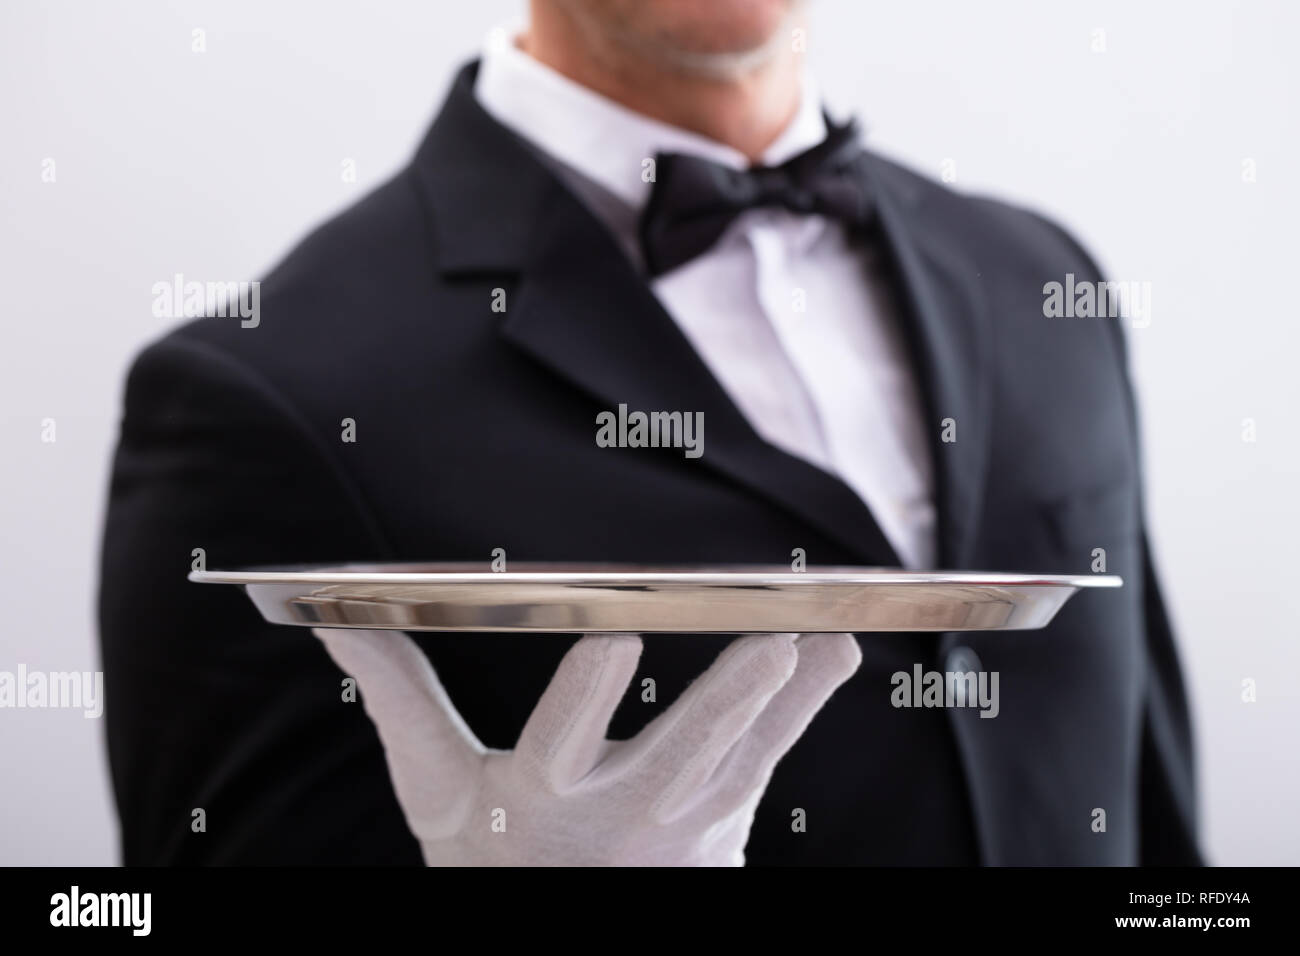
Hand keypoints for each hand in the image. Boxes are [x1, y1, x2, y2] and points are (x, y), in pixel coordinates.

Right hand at [313, 627, 860, 865]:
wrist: (565, 912)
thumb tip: (328, 615)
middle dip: (726, 702)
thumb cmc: (492, 852)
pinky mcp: (725, 823)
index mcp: (541, 801)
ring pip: (743, 756)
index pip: (560, 746)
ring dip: (788, 701)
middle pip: (681, 756)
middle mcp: (621, 817)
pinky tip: (838, 651)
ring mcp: (684, 827)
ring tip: (824, 641)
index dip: (586, 698)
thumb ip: (398, 697)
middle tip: (771, 649)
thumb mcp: (440, 790)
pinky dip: (804, 706)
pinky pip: (767, 759)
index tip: (614, 637)